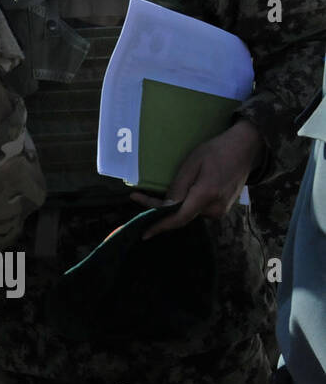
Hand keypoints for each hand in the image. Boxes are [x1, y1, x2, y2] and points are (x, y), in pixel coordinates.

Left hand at [129, 120, 263, 238]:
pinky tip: (180, 192)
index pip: (179, 218)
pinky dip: (186, 204)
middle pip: (182, 216)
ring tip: (159, 192)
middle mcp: (215, 208)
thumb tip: (165, 207)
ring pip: (189, 212)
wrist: (245, 149)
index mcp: (206, 195)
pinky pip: (198, 209)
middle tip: (138, 197)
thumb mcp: (191, 164)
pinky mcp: (222, 208)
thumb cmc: (216, 152)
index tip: (144, 233)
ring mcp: (221, 210)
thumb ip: (178, 187)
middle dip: (161, 209)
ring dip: (174, 205)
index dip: (160, 226)